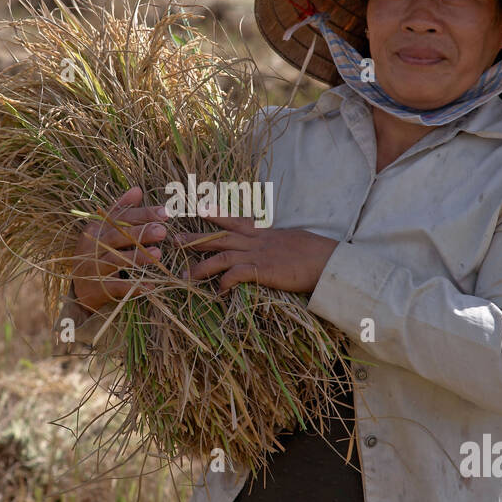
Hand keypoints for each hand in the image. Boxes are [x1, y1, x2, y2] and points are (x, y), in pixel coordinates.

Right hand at [67, 186, 168, 312]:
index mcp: (96, 229)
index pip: (120, 217)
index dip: (142, 214)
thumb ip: (120, 211)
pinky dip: (133, 287)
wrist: (79, 292)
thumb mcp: (103, 231)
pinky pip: (117, 287)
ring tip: (158, 253)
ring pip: (115, 260)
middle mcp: (93, 246)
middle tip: (163, 230)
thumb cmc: (97, 255)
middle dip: (140, 233)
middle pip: (117, 236)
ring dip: (137, 257)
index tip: (165, 212)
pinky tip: (150, 286)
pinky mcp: (98, 289)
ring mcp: (94, 268)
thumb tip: (137, 189)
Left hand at [178, 213, 338, 293]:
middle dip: (195, 239)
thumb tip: (269, 247)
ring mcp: (258, 255)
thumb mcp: (290, 240)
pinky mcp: (262, 271)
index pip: (234, 219)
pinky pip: (236, 275)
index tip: (197, 209)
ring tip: (185, 275)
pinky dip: (224, 282)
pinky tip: (217, 292)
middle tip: (174, 240)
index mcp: (263, 231)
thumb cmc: (313, 253)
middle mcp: (256, 240)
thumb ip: (274, 242)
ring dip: (201, 266)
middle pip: (219, 236)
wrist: (327, 261)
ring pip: (221, 256)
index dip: (215, 213)